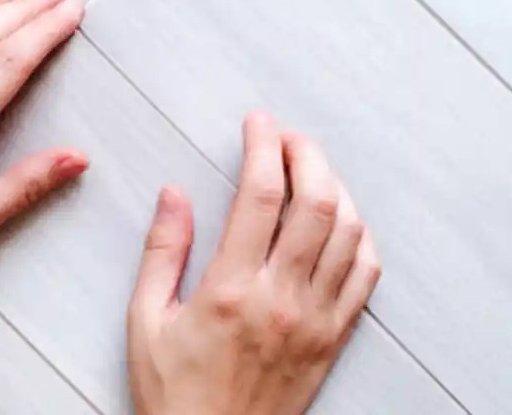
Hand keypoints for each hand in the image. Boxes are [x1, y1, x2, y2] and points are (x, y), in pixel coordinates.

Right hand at [127, 113, 380, 414]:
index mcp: (231, 290)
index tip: (257, 124)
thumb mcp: (145, 322)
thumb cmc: (175, 395)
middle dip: (306, 154)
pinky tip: (342, 222)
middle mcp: (282, 299)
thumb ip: (163, 252)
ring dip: (336, 187)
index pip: (261, 195)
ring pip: (349, 231)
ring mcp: (316, 319)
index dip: (263, 146)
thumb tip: (174, 194)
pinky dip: (361, 235)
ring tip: (311, 171)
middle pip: (317, 201)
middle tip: (287, 138)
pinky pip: (366, 274)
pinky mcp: (335, 338)